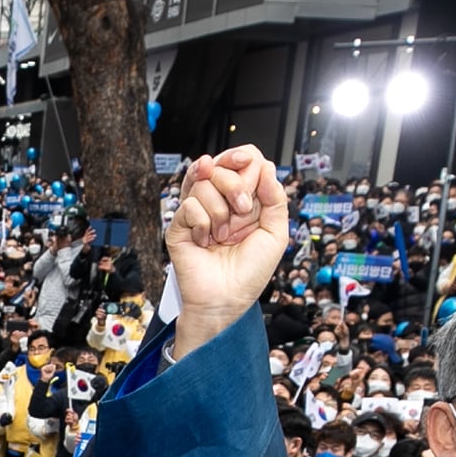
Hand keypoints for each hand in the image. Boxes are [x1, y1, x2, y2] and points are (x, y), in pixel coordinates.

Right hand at [166, 148, 289, 357]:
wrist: (225, 300)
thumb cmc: (250, 273)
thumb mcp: (276, 234)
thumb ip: (276, 198)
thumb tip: (266, 166)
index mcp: (244, 200)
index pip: (240, 162)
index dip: (243, 156)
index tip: (247, 162)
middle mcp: (220, 202)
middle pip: (220, 165)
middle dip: (234, 184)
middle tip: (243, 210)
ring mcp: (197, 212)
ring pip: (203, 182)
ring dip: (220, 211)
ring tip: (222, 236)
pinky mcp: (179, 225)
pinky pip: (189, 205)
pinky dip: (202, 224)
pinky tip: (205, 241)